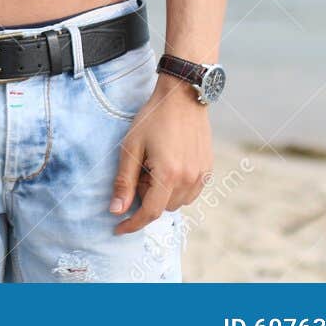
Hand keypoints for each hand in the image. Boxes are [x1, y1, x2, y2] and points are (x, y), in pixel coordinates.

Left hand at [110, 76, 212, 233]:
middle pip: (163, 208)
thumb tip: (116, 211)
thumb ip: (123, 181)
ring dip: (162, 193)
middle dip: (146, 197)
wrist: (182, 96)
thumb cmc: (152, 119)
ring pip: (178, 202)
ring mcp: (202, 175)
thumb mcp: (130, 147)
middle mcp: (189, 179)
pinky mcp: (208, 169)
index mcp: (168, 175)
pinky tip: (168, 163)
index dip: (132, 224)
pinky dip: (176, 186)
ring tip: (154, 164)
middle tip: (139, 169)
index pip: (150, 212)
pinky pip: (190, 191)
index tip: (118, 229)